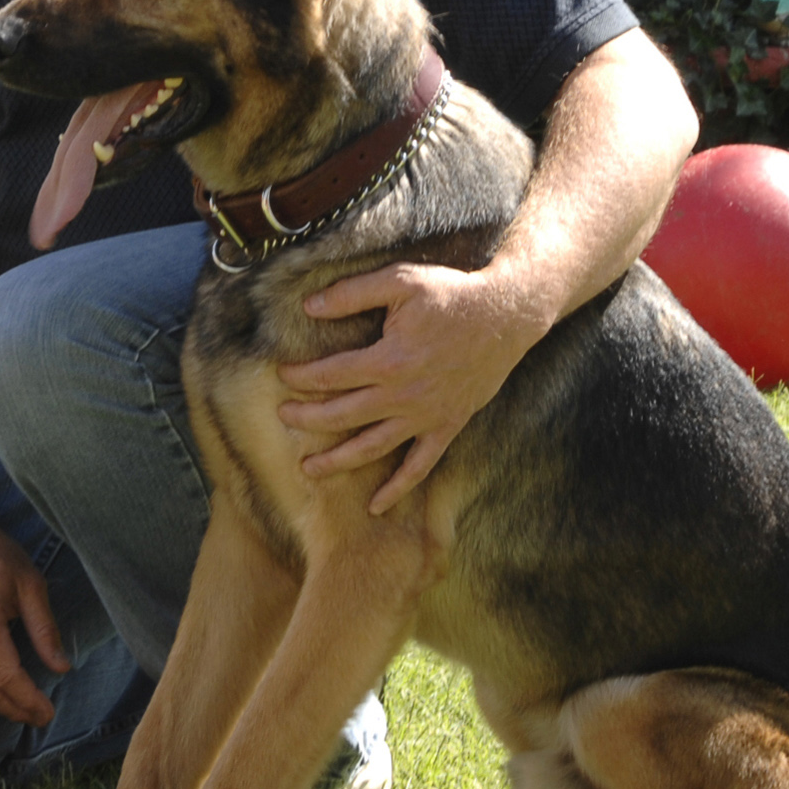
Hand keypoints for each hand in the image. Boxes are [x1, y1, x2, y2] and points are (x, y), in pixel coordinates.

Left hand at [275, 262, 549, 513]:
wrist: (506, 315)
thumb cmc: (451, 294)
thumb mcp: (400, 281)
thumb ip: (351, 294)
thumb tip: (308, 305)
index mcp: (388, 359)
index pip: (330, 375)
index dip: (301, 377)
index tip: (282, 375)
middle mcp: (403, 395)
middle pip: (343, 415)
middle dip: (307, 418)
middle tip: (282, 417)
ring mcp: (426, 416)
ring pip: (372, 448)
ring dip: (337, 461)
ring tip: (308, 470)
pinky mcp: (447, 426)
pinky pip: (419, 466)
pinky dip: (398, 489)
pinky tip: (375, 507)